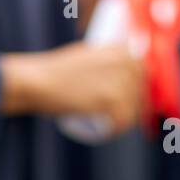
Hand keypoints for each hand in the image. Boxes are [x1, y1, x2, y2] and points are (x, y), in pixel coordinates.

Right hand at [0, 41, 145, 134]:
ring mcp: (118, 80)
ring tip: (110, 123)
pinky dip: (117, 128)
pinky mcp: (110, 98)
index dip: (137, 85)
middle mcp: (122, 61)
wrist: (37, 81)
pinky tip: (110, 130)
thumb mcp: (85, 55)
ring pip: (133, 106)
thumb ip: (104, 57)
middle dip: (133, 104)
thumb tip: (123, 68)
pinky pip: (124, 119)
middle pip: (140, 90)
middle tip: (116, 114)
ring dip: (124, 118)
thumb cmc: (55, 70)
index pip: (142, 70)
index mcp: (118, 48)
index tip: (129, 97)